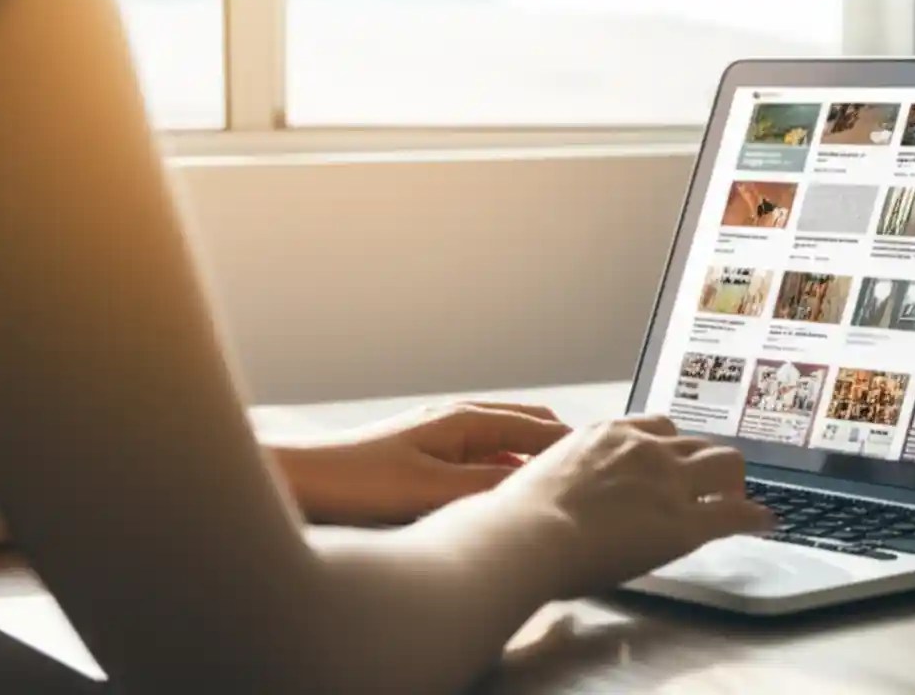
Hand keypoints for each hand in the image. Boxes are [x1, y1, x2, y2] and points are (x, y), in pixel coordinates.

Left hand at [273, 403, 570, 524]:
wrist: (304, 479)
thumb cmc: (358, 479)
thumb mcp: (432, 487)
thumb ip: (488, 485)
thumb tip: (540, 483)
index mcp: (466, 420)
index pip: (539, 426)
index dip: (576, 443)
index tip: (610, 458)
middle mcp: (459, 421)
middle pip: (529, 427)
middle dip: (564, 444)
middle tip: (598, 468)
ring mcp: (444, 437)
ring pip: (508, 444)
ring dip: (536, 459)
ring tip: (565, 483)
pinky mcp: (429, 457)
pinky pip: (485, 459)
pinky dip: (509, 471)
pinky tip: (512, 495)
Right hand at [491, 414, 773, 597]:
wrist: (527, 536)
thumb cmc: (516, 518)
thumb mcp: (537, 479)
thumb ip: (559, 478)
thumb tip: (549, 496)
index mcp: (606, 435)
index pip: (653, 428)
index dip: (669, 446)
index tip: (672, 458)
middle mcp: (643, 448)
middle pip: (694, 441)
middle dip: (704, 459)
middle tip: (710, 481)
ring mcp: (668, 481)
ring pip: (724, 462)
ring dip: (733, 479)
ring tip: (738, 496)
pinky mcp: (684, 521)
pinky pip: (734, 511)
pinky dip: (754, 516)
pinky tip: (764, 522)